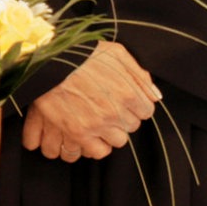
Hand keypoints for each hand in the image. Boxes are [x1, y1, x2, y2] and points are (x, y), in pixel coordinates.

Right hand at [21, 41, 162, 161]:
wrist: (51, 59)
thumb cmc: (84, 54)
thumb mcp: (117, 53)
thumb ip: (139, 74)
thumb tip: (156, 95)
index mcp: (127, 93)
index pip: (146, 112)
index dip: (136, 107)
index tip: (126, 102)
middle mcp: (114, 113)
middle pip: (130, 128)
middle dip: (122, 120)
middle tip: (109, 110)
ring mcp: (95, 126)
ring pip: (113, 144)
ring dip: (107, 135)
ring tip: (98, 124)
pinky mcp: (76, 133)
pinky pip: (93, 152)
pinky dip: (90, 147)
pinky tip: (86, 135)